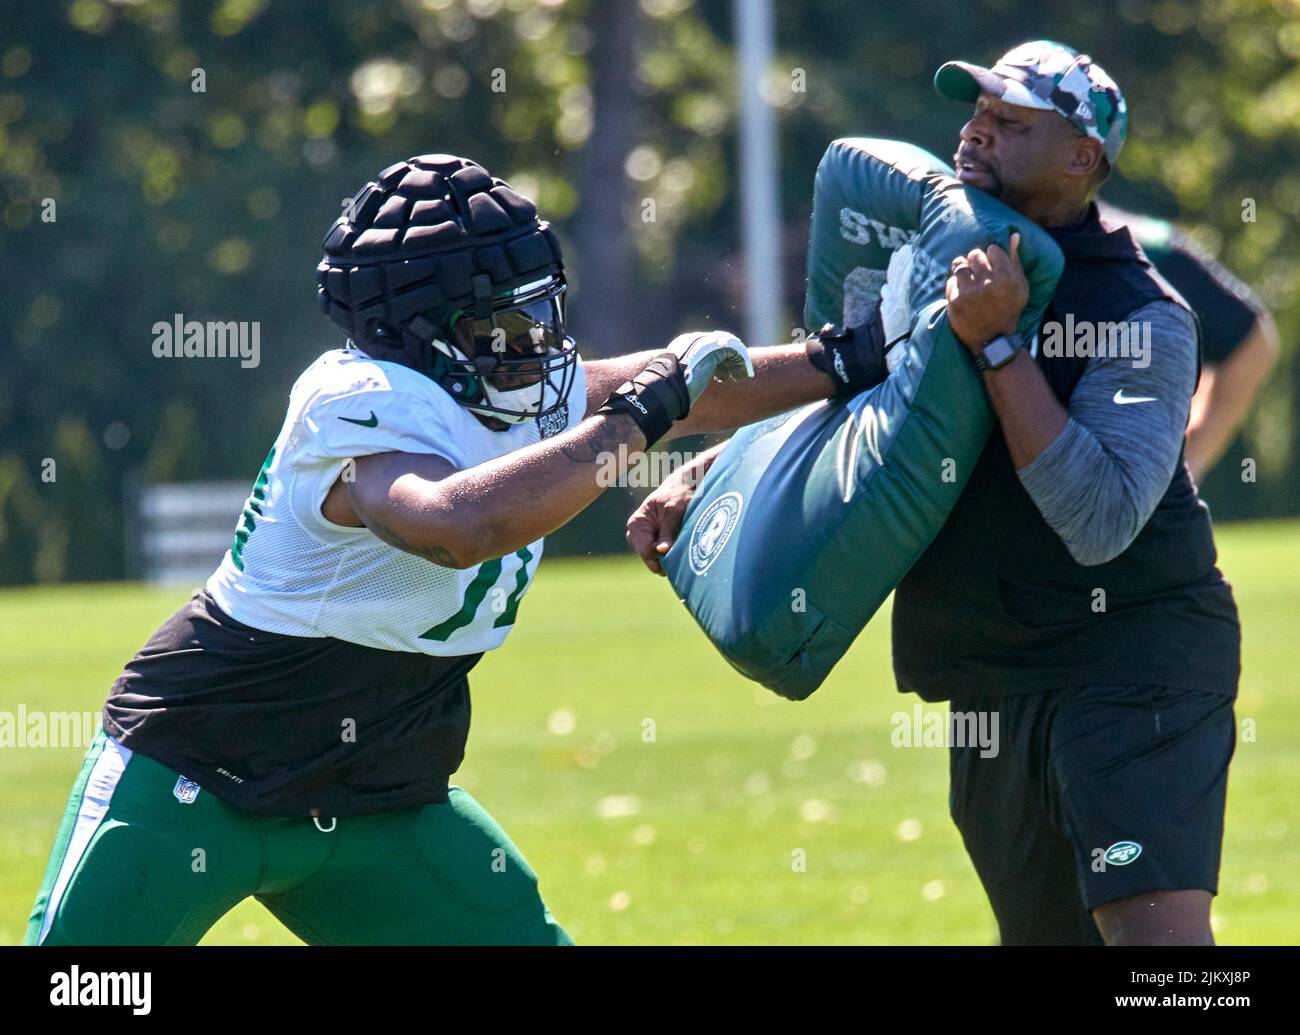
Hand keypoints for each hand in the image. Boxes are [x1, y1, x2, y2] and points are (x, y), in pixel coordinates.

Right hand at [625, 447, 720, 574]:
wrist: (684, 486)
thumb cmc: (678, 494)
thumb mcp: (674, 511)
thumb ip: (668, 532)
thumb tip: (661, 552)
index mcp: (636, 524)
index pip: (645, 550)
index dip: (661, 556)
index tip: (677, 552)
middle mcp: (636, 534)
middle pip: (649, 558)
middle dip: (665, 560)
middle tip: (681, 553)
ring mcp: (644, 540)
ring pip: (656, 561)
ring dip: (670, 559)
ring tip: (682, 547)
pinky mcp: (654, 544)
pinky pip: (661, 558)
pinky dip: (672, 556)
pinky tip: (681, 548)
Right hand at [666, 330, 754, 405]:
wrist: (666, 388)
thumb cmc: (668, 391)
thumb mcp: (676, 382)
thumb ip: (684, 379)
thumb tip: (683, 396)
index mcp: (682, 345)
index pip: (706, 347)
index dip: (718, 360)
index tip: (723, 375)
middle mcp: (693, 340)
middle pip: (719, 344)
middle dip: (729, 360)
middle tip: (736, 374)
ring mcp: (704, 343)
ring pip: (729, 347)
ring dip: (738, 362)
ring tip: (743, 376)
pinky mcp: (715, 349)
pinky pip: (735, 351)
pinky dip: (742, 363)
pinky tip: (745, 376)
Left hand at [944, 233, 1027, 350]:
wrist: (993, 339)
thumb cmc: (1009, 310)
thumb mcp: (1020, 286)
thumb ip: (1016, 260)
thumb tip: (1013, 235)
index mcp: (1007, 278)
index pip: (993, 249)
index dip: (992, 256)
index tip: (992, 264)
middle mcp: (988, 283)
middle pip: (975, 254)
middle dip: (976, 260)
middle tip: (979, 271)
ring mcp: (970, 292)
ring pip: (959, 264)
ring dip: (963, 268)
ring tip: (968, 278)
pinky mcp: (955, 301)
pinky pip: (951, 281)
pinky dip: (956, 285)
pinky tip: (963, 292)